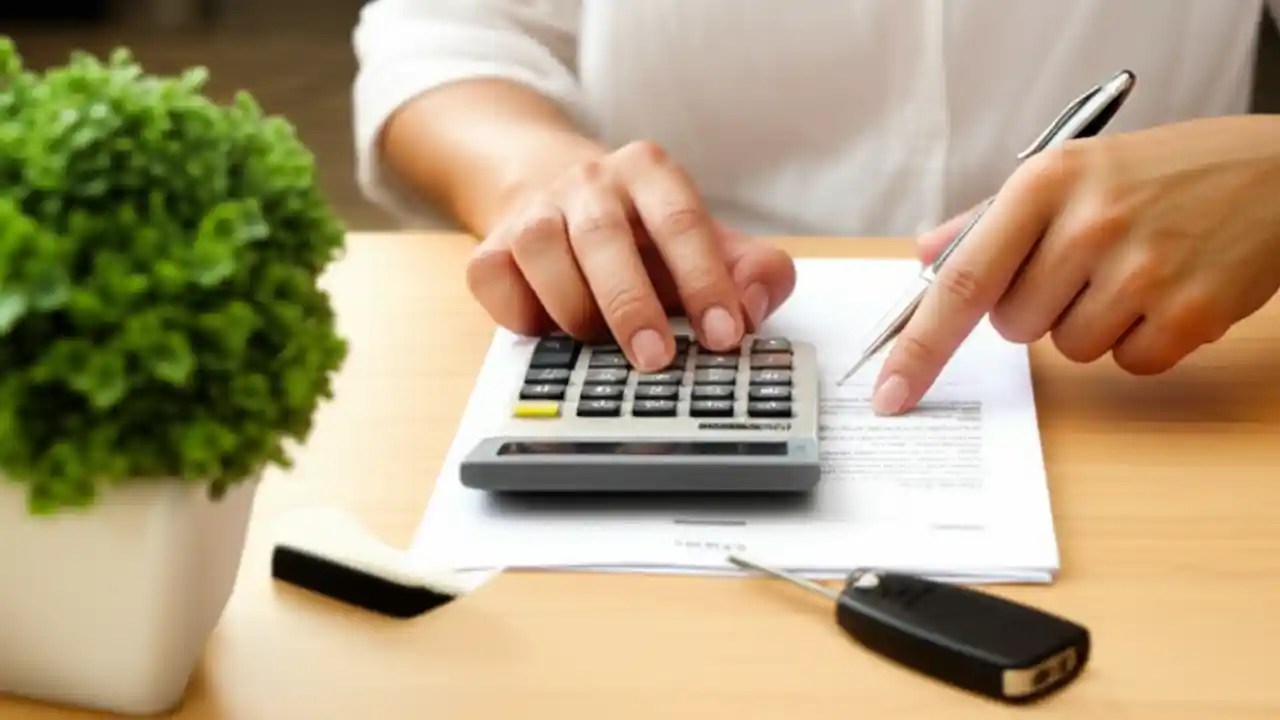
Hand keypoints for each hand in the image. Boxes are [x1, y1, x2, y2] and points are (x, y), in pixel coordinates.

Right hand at [466, 140, 795, 370]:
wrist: (549, 192)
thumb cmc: (639, 233)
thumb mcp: (705, 242)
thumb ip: (750, 270)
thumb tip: (753, 307)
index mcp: (649, 173)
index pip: (681, 221)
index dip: (704, 280)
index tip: (724, 334)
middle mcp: (588, 183)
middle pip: (605, 237)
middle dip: (631, 304)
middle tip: (656, 359)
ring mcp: (533, 211)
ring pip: (542, 253)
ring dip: (575, 310)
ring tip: (601, 343)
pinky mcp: (488, 247)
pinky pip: (496, 281)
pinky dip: (521, 315)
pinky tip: (549, 330)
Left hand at [873, 115, 1279, 414]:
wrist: (1274, 171)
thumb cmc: (1158, 174)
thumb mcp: (1071, 170)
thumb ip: (990, 219)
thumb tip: (926, 254)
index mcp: (1044, 183)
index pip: (962, 279)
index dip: (919, 345)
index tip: (889, 392)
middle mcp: (1089, 223)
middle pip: (1013, 326)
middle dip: (1037, 309)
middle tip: (1083, 265)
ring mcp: (1143, 269)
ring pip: (1068, 350)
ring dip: (1091, 324)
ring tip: (1133, 270)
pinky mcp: (1190, 311)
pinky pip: (1128, 364)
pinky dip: (1142, 341)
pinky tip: (1168, 292)